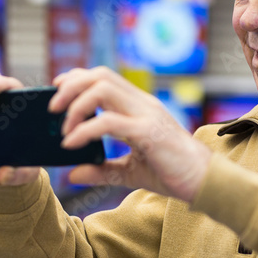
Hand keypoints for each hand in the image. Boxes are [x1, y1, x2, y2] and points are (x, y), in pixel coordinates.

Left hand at [51, 67, 212, 202]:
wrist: (205, 182)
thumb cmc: (172, 174)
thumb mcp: (130, 172)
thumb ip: (102, 170)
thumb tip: (72, 175)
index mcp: (139, 107)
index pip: (104, 77)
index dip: (77, 78)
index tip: (57, 92)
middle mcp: (143, 104)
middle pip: (100, 75)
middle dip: (70, 86)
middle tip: (52, 109)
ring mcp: (146, 115)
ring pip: (102, 89)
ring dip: (76, 105)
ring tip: (64, 129)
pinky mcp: (148, 132)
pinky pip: (108, 122)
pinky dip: (84, 130)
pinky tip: (72, 144)